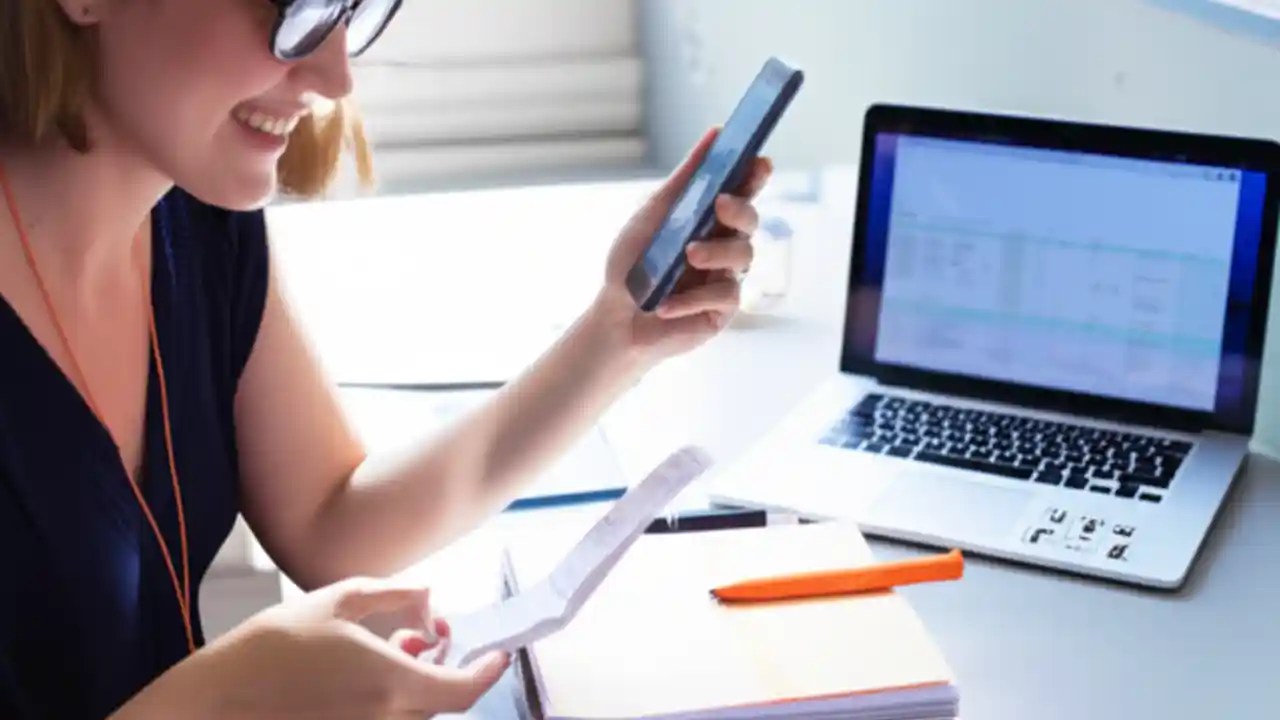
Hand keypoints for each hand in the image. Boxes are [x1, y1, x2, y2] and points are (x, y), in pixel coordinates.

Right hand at [200, 576, 507, 718]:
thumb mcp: (336, 602)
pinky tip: (359, 676)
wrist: (211, 703)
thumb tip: (430, 597)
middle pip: (439, 701)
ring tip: (388, 647)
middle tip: (425, 633)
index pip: (464, 690)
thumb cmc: (271, 647)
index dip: (488, 672)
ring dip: (414, 682)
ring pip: (411, 713)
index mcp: (391, 684)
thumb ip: (394, 596)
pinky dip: (388, 700)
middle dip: (444, 666)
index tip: (498, 654)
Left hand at [595, 127, 772, 361]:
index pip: (743, 192)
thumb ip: (686, 178)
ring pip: (743, 257)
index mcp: (710, 219)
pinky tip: (665, 303)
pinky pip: (723, 296)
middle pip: (751, 221)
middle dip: (740, 210)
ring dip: (715, 252)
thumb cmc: (633, 263)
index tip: (760, 162)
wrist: (615, 316)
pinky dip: (691, 297)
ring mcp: (726, 278)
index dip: (756, 176)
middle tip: (720, 205)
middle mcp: (724, 246)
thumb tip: (716, 133)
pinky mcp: (722, 310)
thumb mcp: (654, 214)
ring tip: (687, 255)